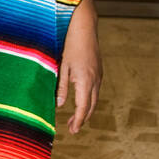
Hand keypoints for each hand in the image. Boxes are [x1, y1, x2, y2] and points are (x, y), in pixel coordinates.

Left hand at [56, 0, 101, 134]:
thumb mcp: (62, 66)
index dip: (78, 121)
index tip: (73, 131)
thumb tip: (60, 105)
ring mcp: (99, 75)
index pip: (83, 108)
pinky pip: (95, 90)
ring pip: (94, 98)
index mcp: (85, 81)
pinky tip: (81, 100)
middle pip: (91, 106)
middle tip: (73, 128)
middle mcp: (95, 80)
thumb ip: (60, 87)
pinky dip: (89, 99)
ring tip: (76, 117)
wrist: (84, 27)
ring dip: (86, 110)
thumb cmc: (70, 44)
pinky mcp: (98, 70)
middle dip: (83, 119)